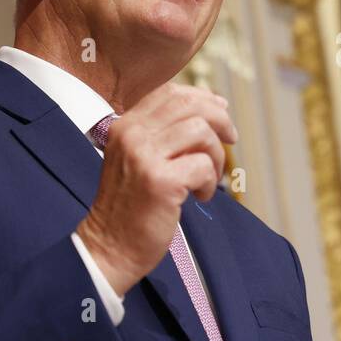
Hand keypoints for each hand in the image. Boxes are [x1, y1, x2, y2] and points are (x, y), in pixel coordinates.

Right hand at [76, 83, 236, 297]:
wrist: (109, 247)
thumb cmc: (130, 205)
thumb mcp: (137, 158)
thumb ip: (163, 133)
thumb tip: (214, 107)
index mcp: (125, 126)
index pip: (169, 93)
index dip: (202, 98)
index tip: (221, 111)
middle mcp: (132, 135)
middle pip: (189, 105)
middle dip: (220, 119)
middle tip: (231, 139)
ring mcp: (145, 157)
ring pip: (201, 132)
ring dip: (216, 155)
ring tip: (208, 178)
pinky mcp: (160, 182)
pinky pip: (204, 165)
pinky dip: (210, 181)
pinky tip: (199, 196)